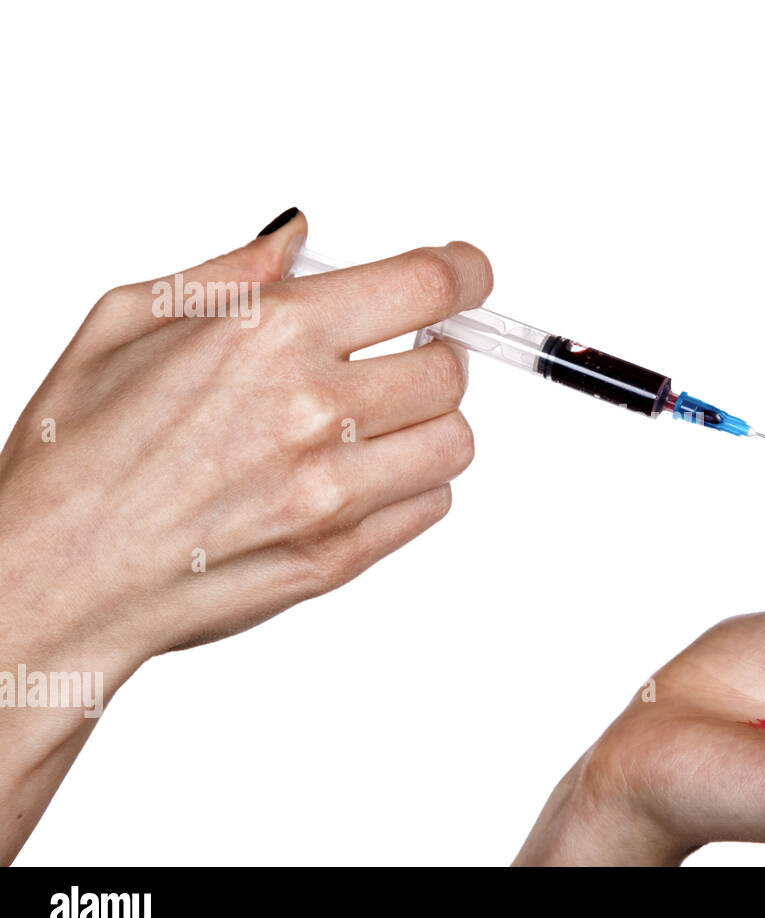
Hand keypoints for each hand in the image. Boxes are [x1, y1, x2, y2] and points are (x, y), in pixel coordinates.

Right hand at [0, 209, 491, 862]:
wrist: (49, 581)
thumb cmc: (71, 460)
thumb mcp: (120, 325)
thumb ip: (225, 275)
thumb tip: (294, 241)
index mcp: (266, 339)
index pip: (425, 286)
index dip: (465, 272)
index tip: (468, 273)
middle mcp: (311, 414)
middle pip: (450, 370)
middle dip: (432, 354)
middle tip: (397, 357)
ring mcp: (331, 493)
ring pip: (454, 442)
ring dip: (428, 424)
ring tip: (375, 421)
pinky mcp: (339, 556)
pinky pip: (430, 506)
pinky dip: (410, 484)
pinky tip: (356, 474)